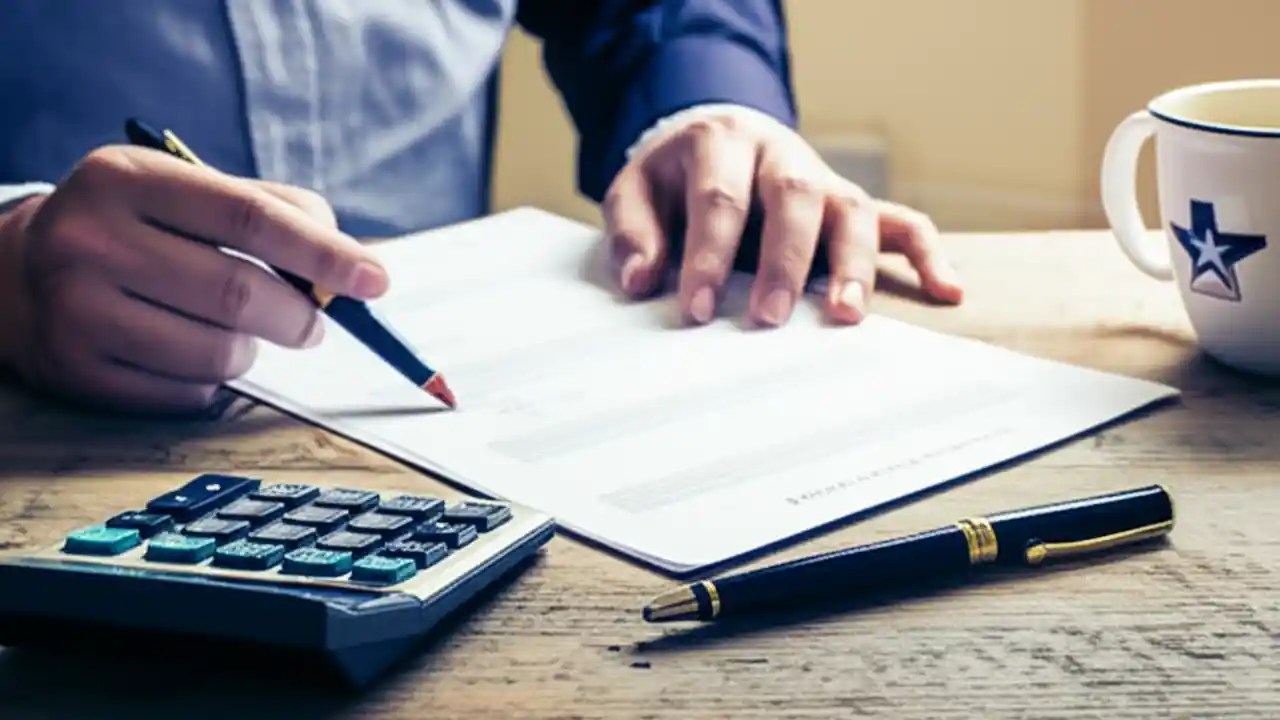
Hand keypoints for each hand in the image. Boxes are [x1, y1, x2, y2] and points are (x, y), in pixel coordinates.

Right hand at [0, 146, 387, 413]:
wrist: (18, 275)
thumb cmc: (138, 228)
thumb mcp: (189, 191)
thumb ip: (278, 212)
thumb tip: (353, 265)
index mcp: (127, 179)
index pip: (249, 217)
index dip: (324, 253)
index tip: (377, 281)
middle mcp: (89, 239)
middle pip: (238, 293)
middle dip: (299, 316)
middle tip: (314, 323)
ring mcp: (75, 309)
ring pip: (219, 353)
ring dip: (254, 351)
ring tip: (237, 331)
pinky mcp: (77, 371)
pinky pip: (188, 395)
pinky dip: (214, 382)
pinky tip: (188, 352)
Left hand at [603, 109, 963, 325]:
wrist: (711, 142)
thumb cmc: (673, 180)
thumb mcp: (634, 192)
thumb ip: (634, 231)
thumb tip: (641, 281)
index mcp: (722, 144)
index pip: (721, 197)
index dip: (708, 254)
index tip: (697, 309)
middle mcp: (781, 155)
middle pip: (796, 196)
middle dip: (784, 260)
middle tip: (770, 318)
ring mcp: (824, 179)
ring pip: (854, 209)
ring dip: (854, 262)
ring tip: (846, 314)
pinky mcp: (850, 205)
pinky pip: (903, 222)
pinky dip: (928, 254)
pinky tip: (947, 290)